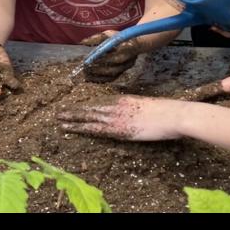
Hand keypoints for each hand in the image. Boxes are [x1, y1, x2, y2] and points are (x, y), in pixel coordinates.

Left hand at [57, 95, 185, 140]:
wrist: (172, 115)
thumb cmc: (166, 113)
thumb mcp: (147, 108)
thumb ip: (135, 111)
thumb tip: (131, 116)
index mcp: (123, 100)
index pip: (100, 103)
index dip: (86, 106)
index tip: (75, 108)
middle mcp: (115, 106)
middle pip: (90, 108)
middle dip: (74, 111)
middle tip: (58, 113)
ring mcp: (115, 117)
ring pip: (87, 116)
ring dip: (72, 118)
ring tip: (58, 119)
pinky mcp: (117, 129)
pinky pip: (93, 128)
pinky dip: (79, 127)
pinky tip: (68, 128)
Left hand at [77, 31, 141, 81]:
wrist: (136, 44)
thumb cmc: (120, 38)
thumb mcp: (108, 34)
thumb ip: (96, 38)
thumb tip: (82, 42)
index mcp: (125, 48)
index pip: (112, 57)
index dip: (99, 60)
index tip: (88, 61)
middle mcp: (127, 60)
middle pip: (112, 69)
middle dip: (97, 70)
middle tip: (85, 69)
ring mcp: (126, 67)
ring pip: (112, 75)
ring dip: (98, 76)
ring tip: (86, 75)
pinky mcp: (124, 72)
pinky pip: (112, 78)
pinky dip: (102, 79)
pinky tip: (92, 79)